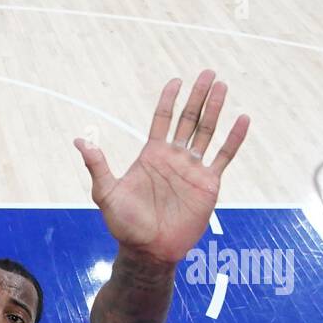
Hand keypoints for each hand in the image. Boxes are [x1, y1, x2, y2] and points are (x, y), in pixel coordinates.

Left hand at [74, 70, 249, 264]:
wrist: (149, 250)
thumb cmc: (126, 224)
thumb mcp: (107, 193)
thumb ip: (98, 166)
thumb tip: (79, 140)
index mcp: (151, 155)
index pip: (162, 119)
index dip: (169, 100)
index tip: (176, 80)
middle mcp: (174, 158)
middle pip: (188, 119)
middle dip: (197, 96)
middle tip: (207, 72)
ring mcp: (192, 169)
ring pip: (207, 132)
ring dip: (215, 109)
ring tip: (222, 86)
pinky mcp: (208, 184)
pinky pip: (224, 157)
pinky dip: (234, 139)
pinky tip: (243, 119)